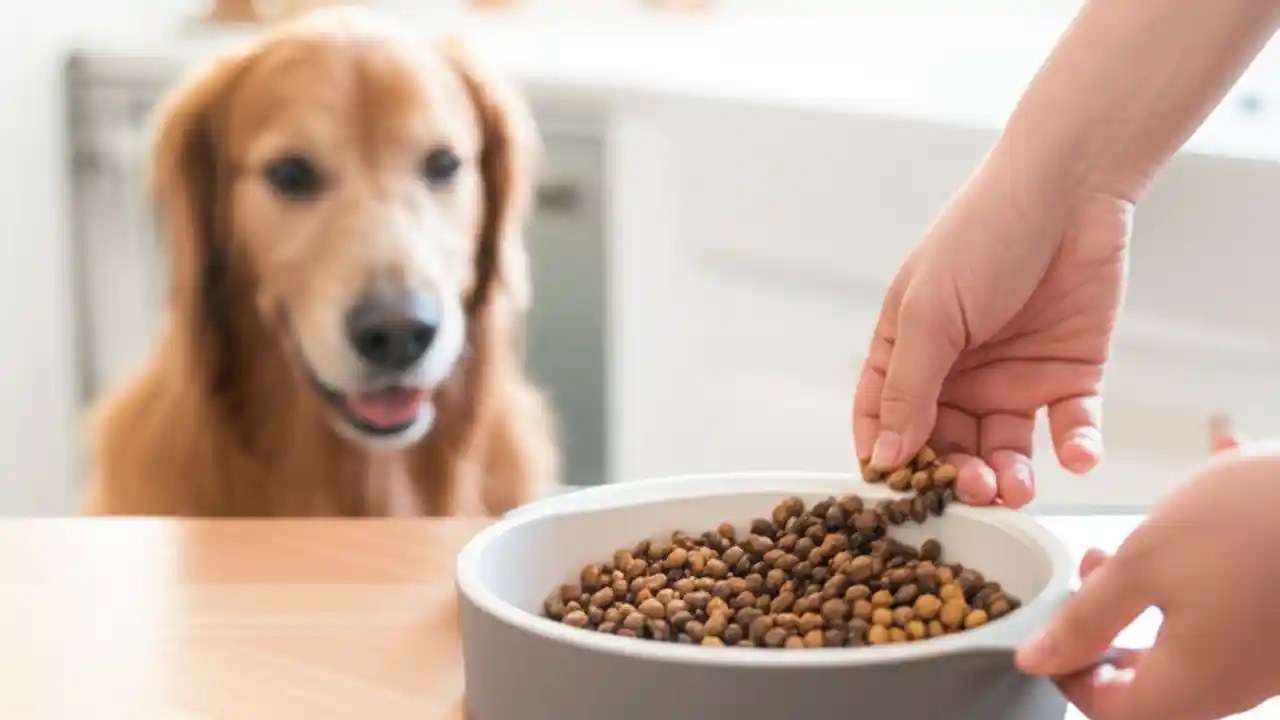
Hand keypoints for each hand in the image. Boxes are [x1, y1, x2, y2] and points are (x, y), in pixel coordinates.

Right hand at [853, 157, 1129, 507]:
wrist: (1071, 191)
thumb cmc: (982, 235)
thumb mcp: (930, 313)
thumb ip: (909, 388)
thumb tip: (883, 456)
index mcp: (910, 349)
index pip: (884, 418)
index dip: (887, 458)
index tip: (896, 497)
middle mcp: (958, 371)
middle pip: (947, 445)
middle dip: (957, 476)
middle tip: (973, 492)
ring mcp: (1014, 375)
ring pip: (1006, 448)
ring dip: (1011, 474)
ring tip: (1017, 487)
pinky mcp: (1070, 374)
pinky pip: (1071, 427)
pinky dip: (1075, 448)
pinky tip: (1077, 456)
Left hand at [1017, 446, 1279, 718]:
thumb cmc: (1247, 524)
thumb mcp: (1143, 564)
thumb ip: (1085, 620)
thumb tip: (1035, 662)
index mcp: (1190, 687)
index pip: (1108, 714)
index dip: (1068, 674)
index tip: (1051, 624)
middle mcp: (1232, 688)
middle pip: (1144, 688)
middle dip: (1100, 632)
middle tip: (1088, 575)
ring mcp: (1262, 663)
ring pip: (1178, 656)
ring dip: (1137, 609)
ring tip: (1122, 551)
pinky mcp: (1279, 634)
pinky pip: (1217, 629)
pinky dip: (1179, 596)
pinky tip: (1175, 541)